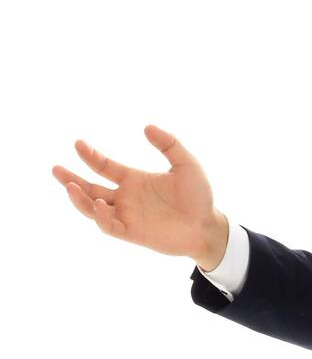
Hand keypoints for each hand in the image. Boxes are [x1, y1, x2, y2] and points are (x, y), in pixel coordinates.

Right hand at [51, 124, 227, 265]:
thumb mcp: (186, 164)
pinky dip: (100, 216)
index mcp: (134, 180)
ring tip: (69, 185)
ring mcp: (127, 215)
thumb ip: (169, 144)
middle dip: (71, 178)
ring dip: (79, 198)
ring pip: (93, 207)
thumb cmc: (199, 197)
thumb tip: (147, 127)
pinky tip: (97, 203)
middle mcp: (126, 197)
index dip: (90, 156)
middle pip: (90, 187)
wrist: (208, 225)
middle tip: (55, 168)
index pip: (105, 167)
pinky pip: (109, 225)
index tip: (78, 144)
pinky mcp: (132, 232)